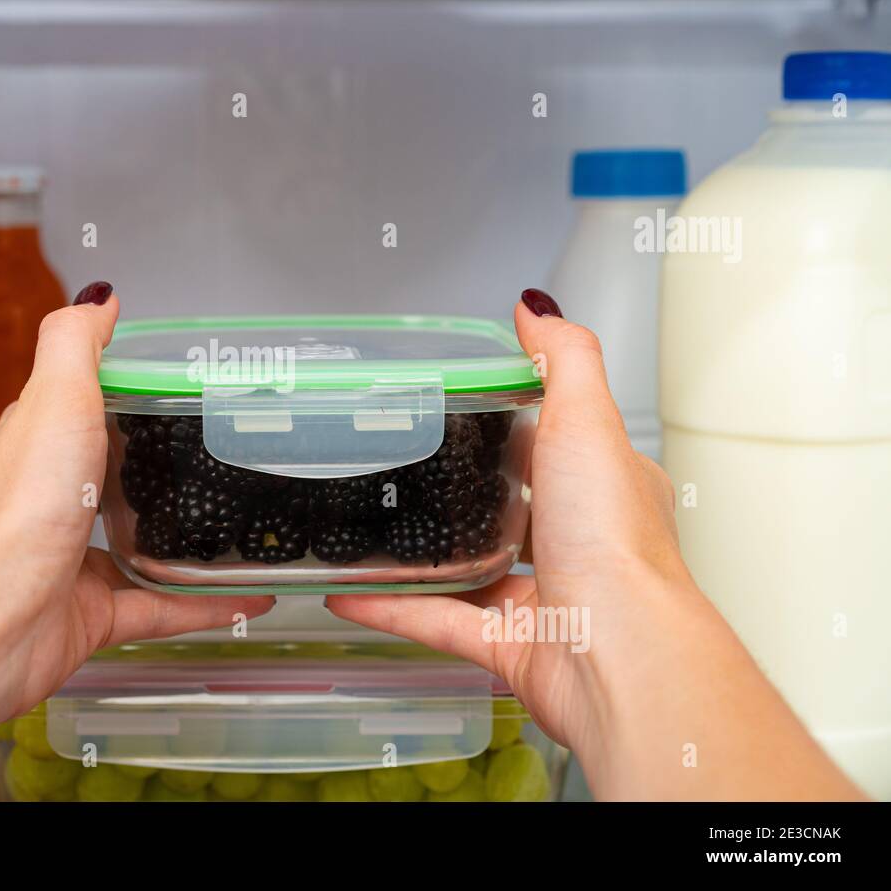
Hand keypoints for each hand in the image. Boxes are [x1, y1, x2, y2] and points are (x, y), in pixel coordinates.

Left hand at [0, 282, 273, 714]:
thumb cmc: (19, 507)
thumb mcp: (56, 397)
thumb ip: (75, 342)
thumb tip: (98, 296)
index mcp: (43, 443)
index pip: (85, 406)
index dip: (127, 391)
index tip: (182, 382)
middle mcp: (55, 501)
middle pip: (114, 476)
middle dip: (161, 466)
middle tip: (227, 454)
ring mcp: (73, 559)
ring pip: (141, 545)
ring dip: (189, 539)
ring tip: (245, 526)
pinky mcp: (94, 613)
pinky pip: (163, 607)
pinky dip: (207, 604)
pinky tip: (247, 598)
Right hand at [328, 290, 863, 799]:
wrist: (616, 655)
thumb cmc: (616, 545)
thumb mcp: (588, 422)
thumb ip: (563, 360)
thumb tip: (535, 308)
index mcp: (605, 491)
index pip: (562, 444)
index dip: (520, 421)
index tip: (467, 402)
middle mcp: (579, 546)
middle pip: (516, 511)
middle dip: (468, 491)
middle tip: (408, 463)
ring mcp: (542, 599)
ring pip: (470, 571)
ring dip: (421, 553)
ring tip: (370, 527)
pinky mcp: (507, 647)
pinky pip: (435, 621)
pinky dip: (389, 607)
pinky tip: (347, 591)